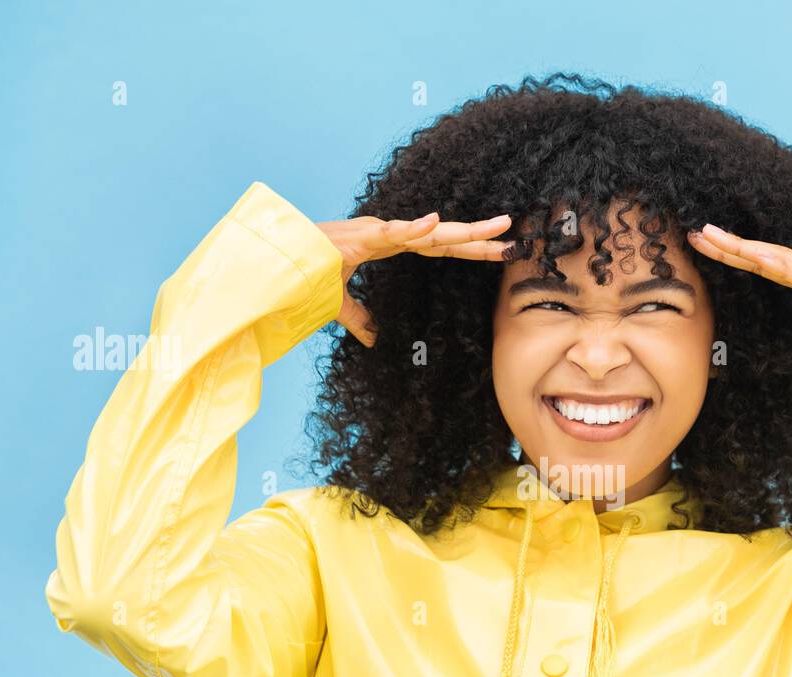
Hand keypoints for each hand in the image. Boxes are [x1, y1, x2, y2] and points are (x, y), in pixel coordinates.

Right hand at [316, 212, 512, 345]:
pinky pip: (392, 233)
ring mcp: (377, 232)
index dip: (469, 248)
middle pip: (444, 238)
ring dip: (464, 230)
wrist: (278, 260)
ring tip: (497, 226)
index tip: (498, 250)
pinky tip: (437, 222)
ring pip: (430, 232)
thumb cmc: (306, 273)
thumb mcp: (339, 303)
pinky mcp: (360, 237)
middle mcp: (389, 233)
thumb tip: (372, 340)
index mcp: (388, 243)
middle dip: (480, 237)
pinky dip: (414, 228)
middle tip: (514, 235)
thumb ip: (358, 318)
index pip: (438, 247)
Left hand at [686, 224, 791, 357]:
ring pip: (774, 259)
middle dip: (729, 246)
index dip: (741, 257)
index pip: (770, 268)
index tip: (713, 247)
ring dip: (741, 248)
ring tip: (710, 236)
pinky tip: (754, 256)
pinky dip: (778, 265)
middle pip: (764, 258)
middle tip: (695, 233)